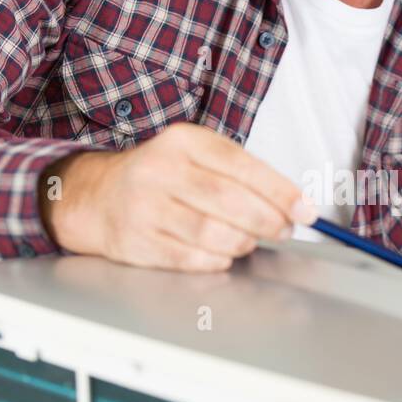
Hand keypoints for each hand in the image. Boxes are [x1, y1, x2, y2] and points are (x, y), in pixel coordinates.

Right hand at [39, 124, 314, 271]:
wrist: (96, 196)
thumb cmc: (160, 177)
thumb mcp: (194, 156)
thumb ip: (239, 174)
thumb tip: (292, 205)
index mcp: (182, 141)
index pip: (241, 165)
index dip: (279, 190)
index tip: (305, 209)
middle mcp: (160, 170)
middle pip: (227, 200)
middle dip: (267, 220)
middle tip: (284, 230)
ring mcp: (144, 207)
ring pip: (210, 232)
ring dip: (242, 242)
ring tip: (250, 242)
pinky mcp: (136, 242)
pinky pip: (188, 258)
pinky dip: (215, 260)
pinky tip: (224, 255)